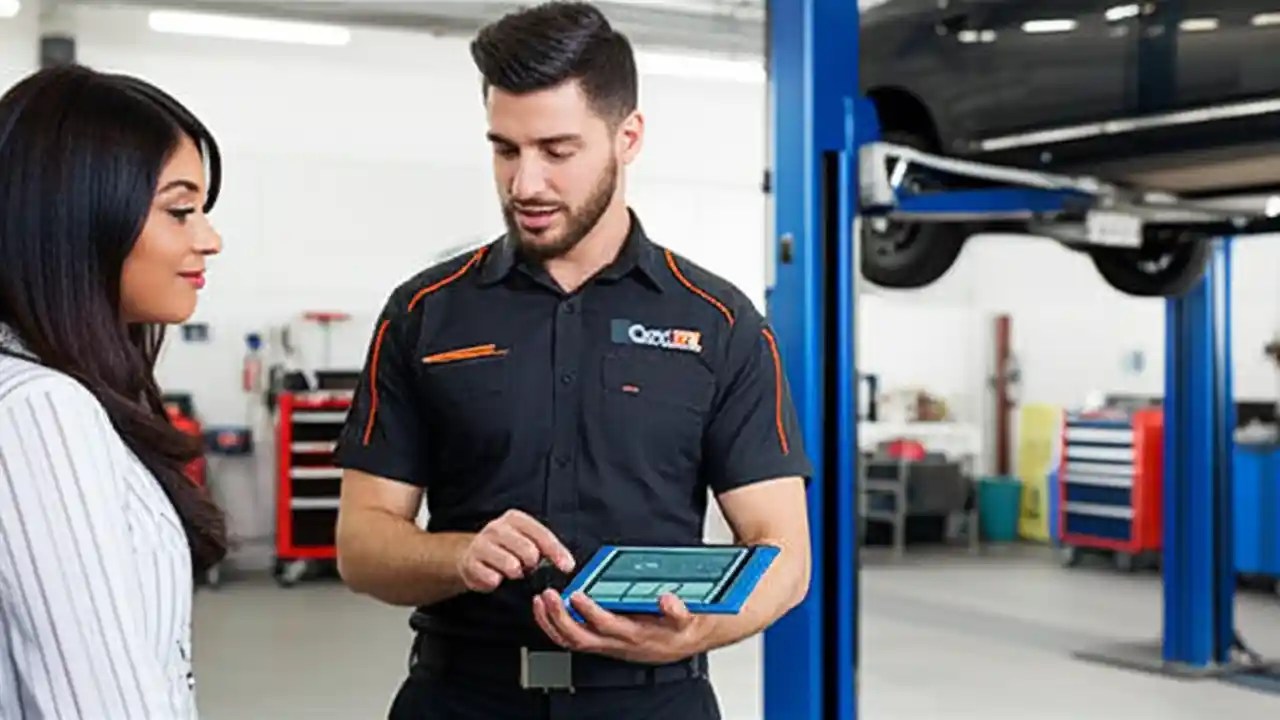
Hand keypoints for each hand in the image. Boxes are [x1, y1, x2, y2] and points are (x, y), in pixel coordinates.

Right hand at [457, 510, 574, 592]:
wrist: (471, 555)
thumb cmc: (506, 548)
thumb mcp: (526, 540)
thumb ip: (546, 548)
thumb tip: (567, 564)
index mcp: (515, 519)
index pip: (541, 534)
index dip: (557, 552)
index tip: (568, 567)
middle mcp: (497, 528)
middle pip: (528, 550)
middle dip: (533, 564)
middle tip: (528, 567)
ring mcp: (482, 544)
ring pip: (511, 565)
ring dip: (516, 573)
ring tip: (512, 572)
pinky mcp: (470, 563)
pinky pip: (492, 578)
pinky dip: (497, 582)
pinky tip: (495, 576)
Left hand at [532, 589, 708, 664]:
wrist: (685, 641)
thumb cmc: (681, 628)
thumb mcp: (689, 618)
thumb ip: (678, 611)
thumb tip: (667, 600)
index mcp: (636, 635)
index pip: (607, 626)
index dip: (590, 612)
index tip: (577, 595)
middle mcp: (618, 643)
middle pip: (581, 637)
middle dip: (559, 618)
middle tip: (548, 596)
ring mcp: (608, 645)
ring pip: (573, 641)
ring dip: (552, 623)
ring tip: (541, 602)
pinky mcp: (603, 642)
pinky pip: (574, 639)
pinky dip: (556, 626)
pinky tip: (549, 611)